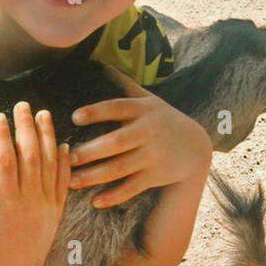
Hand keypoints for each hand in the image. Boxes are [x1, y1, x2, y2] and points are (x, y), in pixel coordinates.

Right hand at [0, 103, 70, 265]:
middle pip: (30, 156)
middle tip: (22, 105)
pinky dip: (65, 162)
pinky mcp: (56, 211)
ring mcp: (46, 205)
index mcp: (6, 204)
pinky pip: (63, 182)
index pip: (5, 162)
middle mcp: (29, 201)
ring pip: (50, 164)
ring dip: (47, 137)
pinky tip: (63, 144)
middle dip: (26, 128)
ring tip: (44, 114)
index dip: (2, 138)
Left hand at [67, 69, 212, 207]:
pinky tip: (95, 201)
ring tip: (72, 182)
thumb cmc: (163, 119)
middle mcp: (148, 131)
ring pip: (121, 168)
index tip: (75, 117)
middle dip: (92, 150)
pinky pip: (132, 187)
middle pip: (117, 141)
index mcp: (143, 109)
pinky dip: (114, 196)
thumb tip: (103, 65)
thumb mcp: (149, 100)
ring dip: (95, 176)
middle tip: (69, 156)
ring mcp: (153, 155)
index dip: (97, 111)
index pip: (118, 108)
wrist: (195, 146)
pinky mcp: (156, 175)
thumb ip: (125, 85)